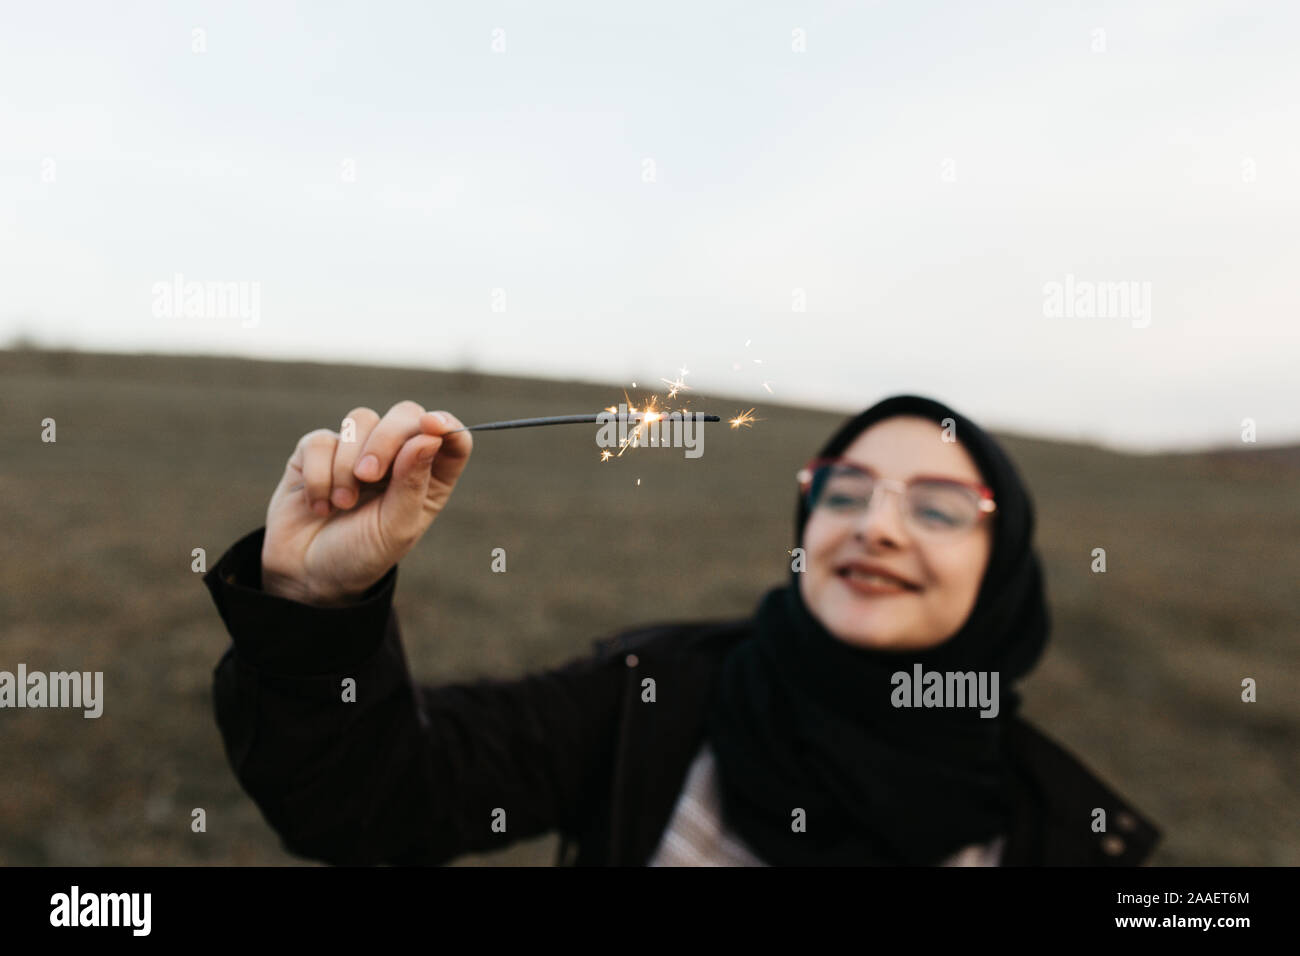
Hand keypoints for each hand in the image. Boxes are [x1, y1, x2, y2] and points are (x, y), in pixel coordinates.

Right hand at [260, 401, 472, 605]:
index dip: (445, 424)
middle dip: (386, 439)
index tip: (431, 426)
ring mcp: (357, 449)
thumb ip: (412, 482)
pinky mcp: (319, 451)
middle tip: (368, 475)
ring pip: (360, 419)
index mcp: (430, 477)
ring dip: (347, 464)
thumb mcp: (395, 528)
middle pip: (405, 414)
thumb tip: (428, 437)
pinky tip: (318, 506)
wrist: (308, 574)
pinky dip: (319, 474)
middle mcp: (398, 456)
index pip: (452, 438)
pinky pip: (320, 440)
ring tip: (342, 504)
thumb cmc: (362, 554)